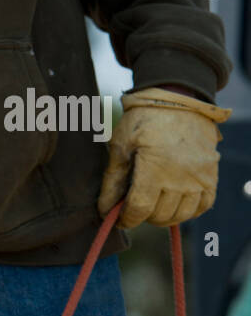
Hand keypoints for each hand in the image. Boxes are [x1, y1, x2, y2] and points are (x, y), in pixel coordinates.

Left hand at [98, 87, 230, 228]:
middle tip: (137, 203)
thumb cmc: (144, 119)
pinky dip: (189, 210)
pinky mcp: (211, 173)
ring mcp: (199, 176)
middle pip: (158, 215)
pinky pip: (203, 206)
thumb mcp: (121, 145)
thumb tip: (104, 211)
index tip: (120, 217)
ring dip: (164, 215)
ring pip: (180, 215)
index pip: (139, 210)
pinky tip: (176, 202)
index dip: (126, 219)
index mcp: (155, 168)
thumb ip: (112, 181)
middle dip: (143, 215)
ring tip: (155, 204)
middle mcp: (180, 175)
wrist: (178, 96)